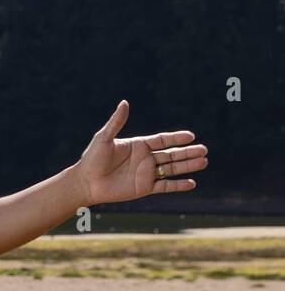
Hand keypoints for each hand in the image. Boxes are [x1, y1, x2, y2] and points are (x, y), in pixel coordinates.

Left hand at [74, 100, 207, 205]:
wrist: (86, 181)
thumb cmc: (92, 158)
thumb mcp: (104, 138)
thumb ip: (116, 122)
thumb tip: (125, 103)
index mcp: (138, 145)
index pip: (162, 140)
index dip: (176, 138)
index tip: (191, 136)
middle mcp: (145, 159)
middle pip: (171, 154)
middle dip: (188, 152)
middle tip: (204, 150)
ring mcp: (146, 173)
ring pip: (172, 169)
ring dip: (188, 166)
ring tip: (204, 162)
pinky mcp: (144, 188)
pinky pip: (165, 186)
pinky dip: (178, 185)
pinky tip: (192, 183)